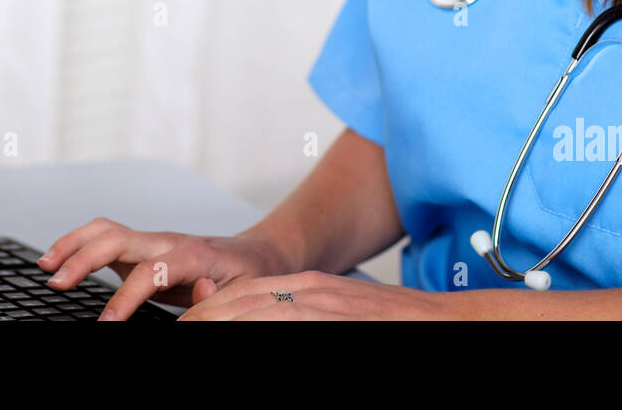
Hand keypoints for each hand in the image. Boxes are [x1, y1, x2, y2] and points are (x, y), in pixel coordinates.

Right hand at [37, 216, 289, 319]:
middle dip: (85, 258)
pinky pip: (106, 238)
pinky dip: (79, 244)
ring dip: (74, 243)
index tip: (107, 324)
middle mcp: (168, 241)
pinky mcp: (142, 247)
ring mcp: (153, 241)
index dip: (127, 297)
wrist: (258, 254)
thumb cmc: (249, 277)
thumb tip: (195, 296)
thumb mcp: (244, 293)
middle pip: (120, 238)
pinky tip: (59, 260)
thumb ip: (215, 298)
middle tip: (57, 284)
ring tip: (45, 266)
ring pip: (107, 230)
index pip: (152, 270)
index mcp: (194, 255)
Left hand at [178, 270, 450, 319]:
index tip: (184, 325)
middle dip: (201, 320)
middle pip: (238, 304)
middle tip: (175, 332)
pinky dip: (253, 325)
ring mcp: (321, 308)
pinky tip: (234, 330)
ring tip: (190, 330)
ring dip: (217, 321)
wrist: (446, 320)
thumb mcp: (336, 311)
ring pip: (253, 311)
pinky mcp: (333, 318)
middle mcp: (309, 293)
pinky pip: (283, 321)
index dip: (206, 313)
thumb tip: (251, 312)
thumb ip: (293, 310)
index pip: (241, 297)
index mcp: (307, 289)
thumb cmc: (394, 324)